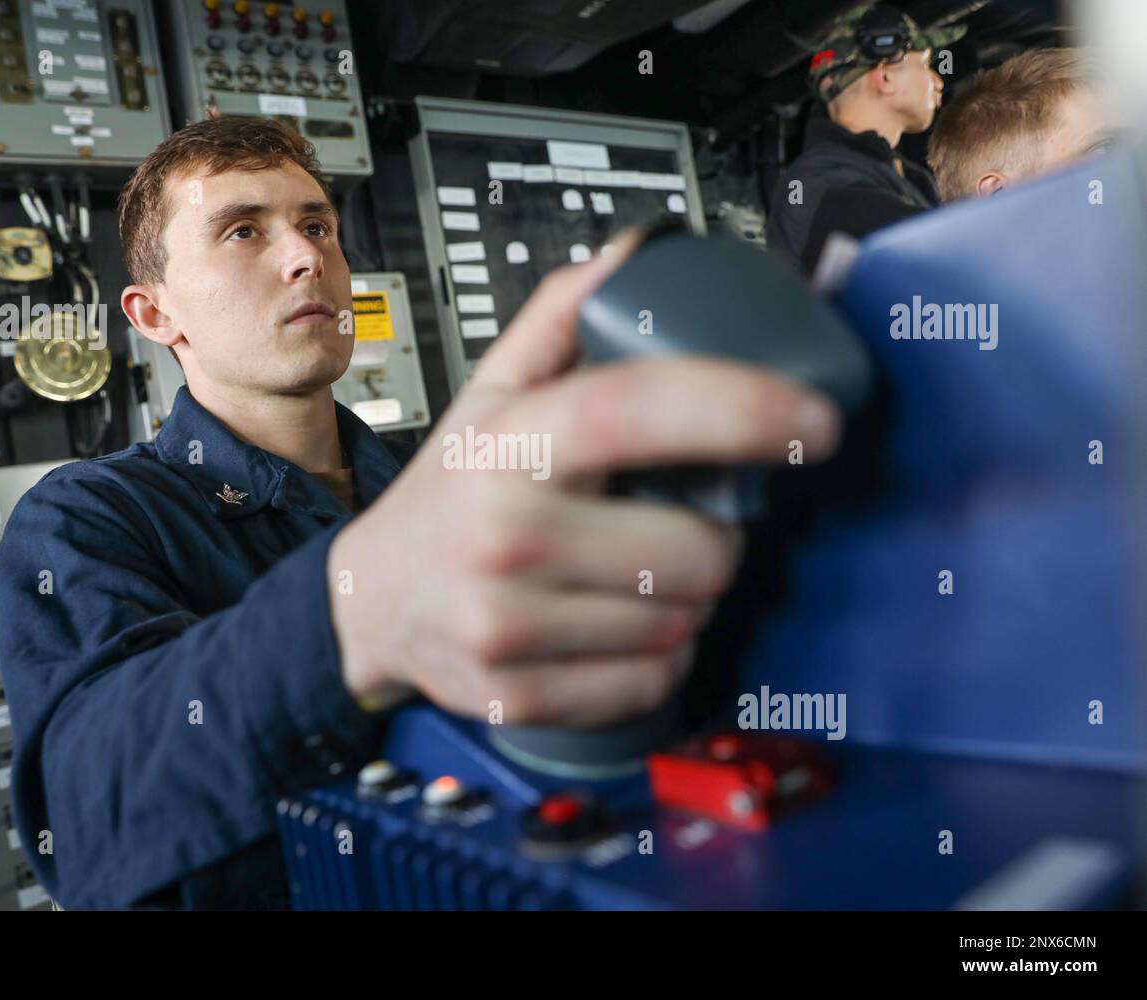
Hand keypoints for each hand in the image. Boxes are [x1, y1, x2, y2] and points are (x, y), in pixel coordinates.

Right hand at [327, 230, 840, 726]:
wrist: (370, 600)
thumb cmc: (449, 491)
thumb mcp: (491, 392)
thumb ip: (563, 318)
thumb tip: (636, 254)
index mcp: (508, 446)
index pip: (635, 410)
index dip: (742, 408)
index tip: (815, 422)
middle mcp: (504, 536)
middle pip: (697, 548)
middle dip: (715, 537)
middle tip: (678, 521)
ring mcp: (507, 625)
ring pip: (683, 622)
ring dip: (685, 599)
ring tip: (634, 573)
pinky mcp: (518, 695)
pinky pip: (650, 683)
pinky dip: (655, 658)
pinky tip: (613, 625)